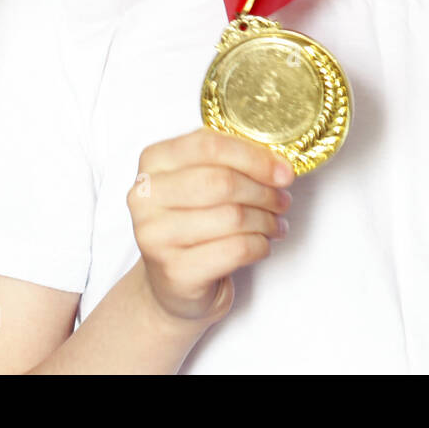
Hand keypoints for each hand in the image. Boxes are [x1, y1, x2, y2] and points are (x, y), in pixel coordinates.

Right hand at [127, 126, 294, 325]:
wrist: (171, 282)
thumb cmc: (192, 223)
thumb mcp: (200, 181)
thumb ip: (229, 163)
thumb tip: (278, 165)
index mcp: (153, 161)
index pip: (208, 145)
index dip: (254, 157)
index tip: (283, 171)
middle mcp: (145, 197)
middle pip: (222, 181)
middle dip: (263, 191)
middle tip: (282, 199)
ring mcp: (154, 235)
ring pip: (232, 216)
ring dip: (266, 220)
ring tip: (275, 223)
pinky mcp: (174, 271)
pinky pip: (235, 249)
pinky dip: (259, 245)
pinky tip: (262, 244)